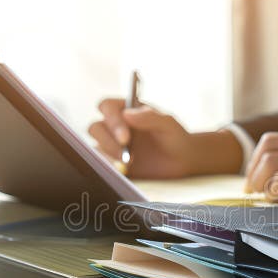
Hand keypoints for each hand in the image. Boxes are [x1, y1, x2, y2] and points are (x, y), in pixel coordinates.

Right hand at [89, 99, 242, 178]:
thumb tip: (127, 114)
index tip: (125, 137)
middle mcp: (114, 126)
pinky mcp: (113, 162)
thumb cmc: (175, 136)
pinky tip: (122, 171)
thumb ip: (150, 116)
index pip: (106, 107)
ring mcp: (112, 145)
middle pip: (96, 128)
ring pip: (95, 147)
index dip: (111, 119)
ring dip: (108, 155)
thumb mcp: (168, 124)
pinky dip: (108, 167)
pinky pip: (102, 164)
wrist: (182, 160)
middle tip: (126, 154)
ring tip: (128, 164)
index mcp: (125, 109)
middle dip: (108, 141)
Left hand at [244, 130, 277, 202]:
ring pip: (270, 161)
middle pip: (266, 146)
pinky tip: (277, 200)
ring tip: (264, 197)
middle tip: (253, 192)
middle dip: (253, 170)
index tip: (254, 182)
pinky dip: (273, 189)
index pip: (272, 140)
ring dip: (260, 181)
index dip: (255, 161)